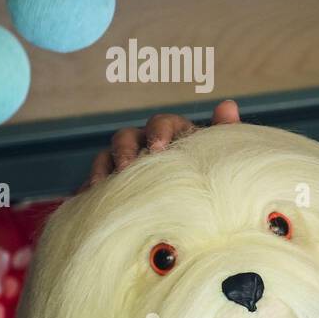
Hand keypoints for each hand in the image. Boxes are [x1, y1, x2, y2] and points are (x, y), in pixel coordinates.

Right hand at [79, 99, 239, 191]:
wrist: (201, 213)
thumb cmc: (212, 176)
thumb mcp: (220, 155)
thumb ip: (224, 132)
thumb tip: (228, 105)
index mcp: (173, 136)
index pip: (162, 123)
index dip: (159, 132)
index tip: (159, 148)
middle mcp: (145, 146)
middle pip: (127, 136)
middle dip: (126, 149)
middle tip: (129, 167)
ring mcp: (125, 165)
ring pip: (107, 156)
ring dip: (105, 167)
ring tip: (106, 184)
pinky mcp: (111, 186)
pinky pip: (94, 182)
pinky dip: (91, 188)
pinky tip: (90, 198)